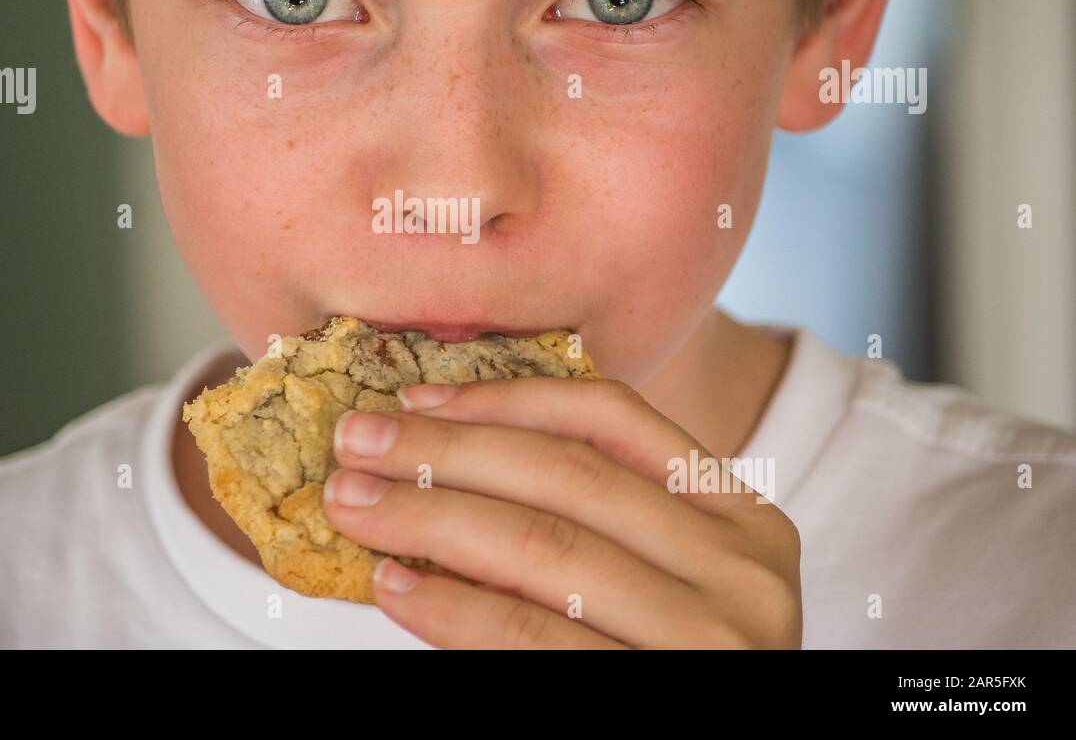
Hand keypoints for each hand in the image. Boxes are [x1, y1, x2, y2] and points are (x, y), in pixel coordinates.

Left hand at [322, 377, 801, 647]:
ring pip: (543, 547)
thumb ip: (591, 521)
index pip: (613, 420)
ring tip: (354, 506)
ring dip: (429, 517)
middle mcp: (740, 572)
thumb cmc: (664, 659)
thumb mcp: (667, 580)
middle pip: (567, 476)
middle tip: (355, 443)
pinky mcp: (655, 697)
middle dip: (446, 451)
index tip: (417, 400)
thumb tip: (439, 454)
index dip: (505, 399)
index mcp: (741, 518)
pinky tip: (395, 586)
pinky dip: (453, 607)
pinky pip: (531, 635)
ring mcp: (710, 640)